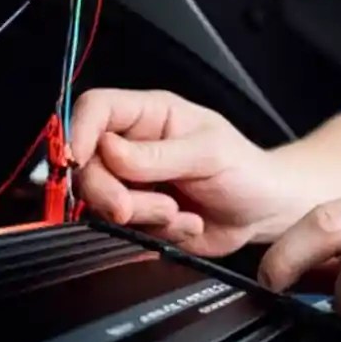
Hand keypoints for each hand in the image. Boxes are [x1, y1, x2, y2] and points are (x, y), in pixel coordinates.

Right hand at [70, 89, 297, 256]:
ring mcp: (132, 182)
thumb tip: (107, 150)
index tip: (77, 160)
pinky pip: (123, 228)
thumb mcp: (209, 154)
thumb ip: (157, 155)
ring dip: (140, 214)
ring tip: (179, 212)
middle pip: (86, 162)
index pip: (95, 108)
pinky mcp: (138, 215)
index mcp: (148, 114)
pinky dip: (155, 232)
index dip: (78, 131)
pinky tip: (185, 222)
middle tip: (130, 210)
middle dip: (106, 191)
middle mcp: (132, 146)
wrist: (263, 212)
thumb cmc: (245, 170)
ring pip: (101, 200)